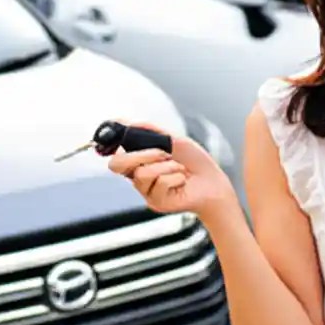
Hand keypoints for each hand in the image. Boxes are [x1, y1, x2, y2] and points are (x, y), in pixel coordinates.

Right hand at [107, 121, 236, 218]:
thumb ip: (151, 131)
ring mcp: (146, 191)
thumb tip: (129, 122)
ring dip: (165, 166)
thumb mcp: (173, 140)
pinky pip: (158, 184)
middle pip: (117, 165)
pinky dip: (174, 177)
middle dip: (139, 154)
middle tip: (163, 152)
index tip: (117, 138)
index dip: (112, 146)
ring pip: (141, 174)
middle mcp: (139, 177)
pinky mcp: (156, 202)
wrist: (213, 182)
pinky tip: (183, 180)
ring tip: (180, 168)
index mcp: (140, 162)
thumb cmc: (194, 162)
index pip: (115, 155)